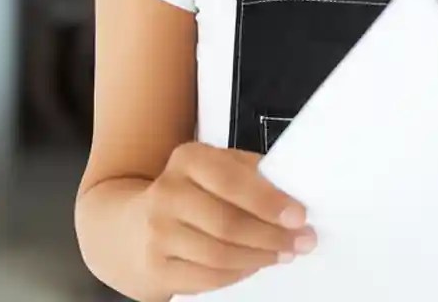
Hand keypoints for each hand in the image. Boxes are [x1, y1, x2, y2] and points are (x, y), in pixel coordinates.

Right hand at [141, 142, 316, 296]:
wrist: (136, 226)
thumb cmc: (195, 192)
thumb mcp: (221, 167)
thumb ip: (255, 174)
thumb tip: (295, 195)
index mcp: (189, 159)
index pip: (232, 181)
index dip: (268, 201)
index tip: (299, 216)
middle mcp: (168, 192)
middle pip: (228, 223)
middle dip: (272, 236)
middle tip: (301, 242)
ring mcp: (158, 232)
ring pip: (220, 255)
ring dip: (260, 257)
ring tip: (282, 254)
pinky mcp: (156, 266)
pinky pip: (207, 278)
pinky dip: (238, 273)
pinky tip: (253, 265)